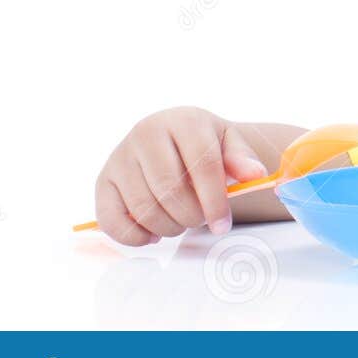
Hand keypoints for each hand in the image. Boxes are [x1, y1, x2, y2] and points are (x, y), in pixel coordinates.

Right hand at [93, 106, 267, 244]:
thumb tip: (255, 174)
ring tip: (181, 222)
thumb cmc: (202, 143)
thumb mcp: (228, 142)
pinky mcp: (102, 181)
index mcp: (182, 121)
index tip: (223, 224)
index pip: (202, 166)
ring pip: (144, 208)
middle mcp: (145, 133)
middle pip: (170, 190)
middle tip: (201, 220)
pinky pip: (112, 221)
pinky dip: (136, 237)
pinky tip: (154, 233)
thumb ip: (241, 158)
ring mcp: (119, 157)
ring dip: (168, 227)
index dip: (215, 201)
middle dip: (191, 216)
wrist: (171, 137)